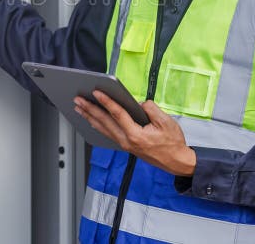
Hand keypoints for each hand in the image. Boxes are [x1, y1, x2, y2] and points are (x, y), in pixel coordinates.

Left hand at [74, 91, 195, 175]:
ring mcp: (125, 144)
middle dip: (90, 109)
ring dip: (90, 117)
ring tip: (79, 108)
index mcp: (136, 135)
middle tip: (78, 100)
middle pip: (104, 122)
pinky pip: (108, 134)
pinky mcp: (126, 145)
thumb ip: (151, 109)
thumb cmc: (173, 143)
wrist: (176, 162)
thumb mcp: (166, 122)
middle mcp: (127, 141)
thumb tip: (138, 104)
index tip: (97, 92)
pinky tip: (92, 120)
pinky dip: (98, 125)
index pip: (117, 114)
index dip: (106, 101)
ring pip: (103, 129)